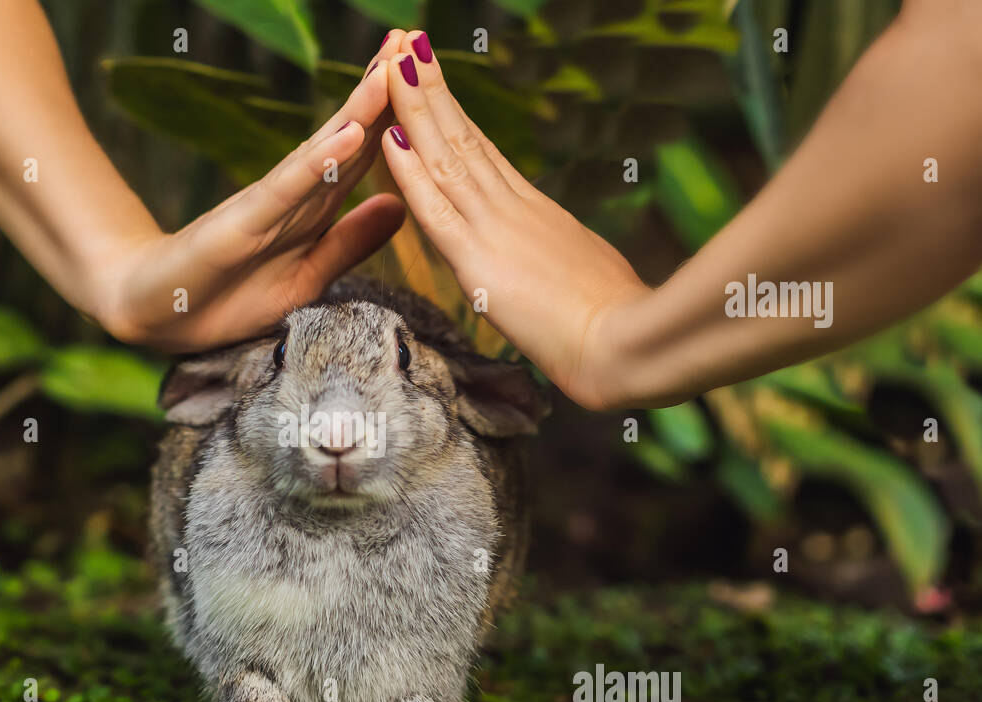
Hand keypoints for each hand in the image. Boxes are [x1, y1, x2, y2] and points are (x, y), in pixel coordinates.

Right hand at [97, 31, 414, 351]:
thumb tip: (400, 206)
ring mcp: (266, 206)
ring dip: (357, 110)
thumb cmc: (225, 299)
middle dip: (380, 90)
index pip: (362, 155)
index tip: (428, 76)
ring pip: (321, 152)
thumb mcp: (305, 279)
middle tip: (411, 39)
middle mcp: (293, 197)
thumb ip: (348, 244)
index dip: (398, 117)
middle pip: (346, 138)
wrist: (152, 315)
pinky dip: (318, 164)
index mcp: (312, 211)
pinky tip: (348, 136)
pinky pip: (286, 192)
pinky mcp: (239, 225)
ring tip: (388, 69)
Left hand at [379, 31, 649, 409]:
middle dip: (431, 89)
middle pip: (463, 138)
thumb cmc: (616, 325)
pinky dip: (410, 174)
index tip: (433, 79)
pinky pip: (435, 211)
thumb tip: (570, 261)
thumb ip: (568, 261)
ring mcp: (495, 230)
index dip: (454, 114)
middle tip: (407, 42)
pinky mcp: (480, 263)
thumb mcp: (590, 278)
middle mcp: (512, 209)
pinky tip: (390, 139)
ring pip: (446, 158)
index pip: (482, 153)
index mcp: (535, 213)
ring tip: (392, 62)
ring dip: (415, 109)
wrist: (625, 344)